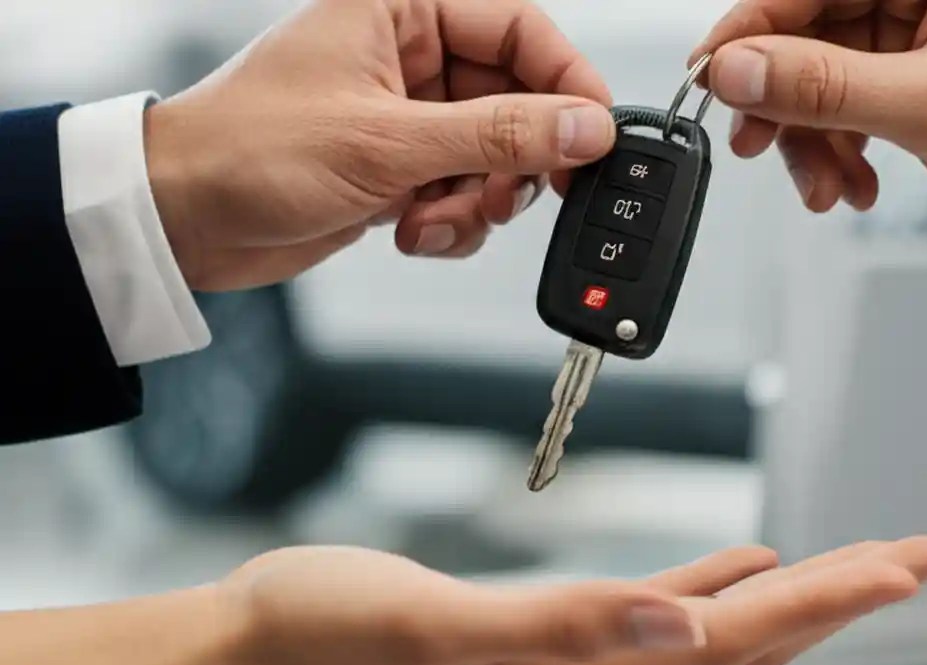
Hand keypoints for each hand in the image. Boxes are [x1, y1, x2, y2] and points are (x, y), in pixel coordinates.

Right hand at [37, 539, 926, 664]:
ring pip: (712, 623)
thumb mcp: (426, 627)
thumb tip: (680, 631)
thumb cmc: (315, 650)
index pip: (738, 635)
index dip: (830, 597)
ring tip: (858, 563)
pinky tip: (732, 570)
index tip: (908, 564)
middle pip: (750, 634)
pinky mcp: (533, 640)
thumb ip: (557, 633)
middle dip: (844, 593)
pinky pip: (650, 611)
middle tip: (921, 555)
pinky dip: (708, 588)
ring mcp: (565, 662)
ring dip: (793, 592)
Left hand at [144, 0, 617, 290]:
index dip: (565, 81)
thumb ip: (497, 134)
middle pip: (517, 97)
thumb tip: (584, 126)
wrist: (181, 220)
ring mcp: (407, 115)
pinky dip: (452, 220)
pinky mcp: (400, 166)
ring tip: (434, 217)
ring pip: (496, 154)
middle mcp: (409, 55)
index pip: (520, 26)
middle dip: (516, 158)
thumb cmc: (246, 151)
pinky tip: (412, 229)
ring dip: (478, 200)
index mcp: (400, 8)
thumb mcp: (387, 141)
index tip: (592, 134)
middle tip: (510, 194)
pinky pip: (464, 190)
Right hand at [694, 0, 926, 273]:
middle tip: (757, 144)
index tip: (713, 77)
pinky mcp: (917, 84)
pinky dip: (839, 151)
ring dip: (811, 139)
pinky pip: (846, 108)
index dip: (752, 29)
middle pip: (808, 31)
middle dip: (782, 99)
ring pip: (820, 79)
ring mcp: (919, 39)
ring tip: (827, 186)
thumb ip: (822, 85)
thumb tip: (737, 69)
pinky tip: (854, 184)